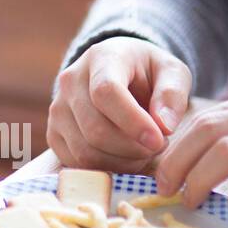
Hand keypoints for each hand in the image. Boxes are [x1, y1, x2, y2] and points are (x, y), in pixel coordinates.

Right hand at [48, 36, 191, 170]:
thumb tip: (165, 126)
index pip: (105, 92)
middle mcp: (70, 81)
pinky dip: (105, 168)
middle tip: (159, 146)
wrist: (118, 73)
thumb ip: (173, 94)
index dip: (132, 121)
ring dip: (122, 162)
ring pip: (85, 150)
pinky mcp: (54, 132)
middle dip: (133, 148)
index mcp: (101, 58)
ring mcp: (57, 108)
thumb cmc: (148, 73)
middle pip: (95, 128)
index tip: (159, 140)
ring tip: (143, 151)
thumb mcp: (172, 72)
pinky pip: (76, 162)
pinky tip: (125, 157)